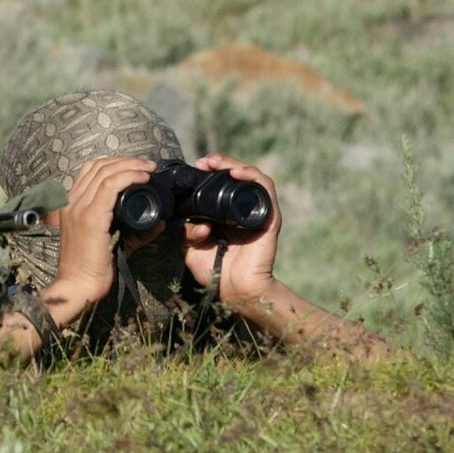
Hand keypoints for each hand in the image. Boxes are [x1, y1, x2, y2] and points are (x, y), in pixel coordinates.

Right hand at [45, 156, 159, 306]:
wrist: (78, 287)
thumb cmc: (93, 269)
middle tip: (148, 165)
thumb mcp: (113, 243)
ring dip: (130, 165)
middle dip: (125, 160)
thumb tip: (158, 222)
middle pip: (97, 166)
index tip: (137, 167)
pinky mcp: (90, 217)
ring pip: (105, 172)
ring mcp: (78, 208)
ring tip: (149, 168)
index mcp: (71, 206)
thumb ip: (134, 232)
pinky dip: (128, 177)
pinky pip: (110, 186)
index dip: (114, 163)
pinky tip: (143, 178)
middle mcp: (71, 202)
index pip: (89, 171)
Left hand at [182, 154, 281, 308]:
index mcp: (224, 213)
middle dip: (219, 163)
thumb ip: (184, 231)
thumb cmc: (214, 270)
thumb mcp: (189, 247)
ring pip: (251, 176)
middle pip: (236, 175)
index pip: (221, 183)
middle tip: (203, 162)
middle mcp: (242, 209)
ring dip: (233, 164)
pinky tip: (237, 174)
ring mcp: (257, 210)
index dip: (209, 172)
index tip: (194, 167)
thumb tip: (188, 218)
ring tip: (216, 163)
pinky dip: (252, 176)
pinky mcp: (269, 216)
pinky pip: (265, 188)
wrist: (235, 290)